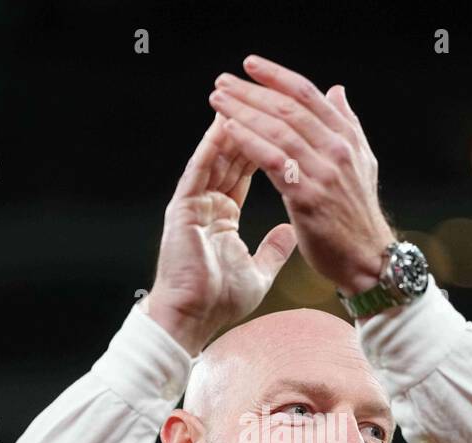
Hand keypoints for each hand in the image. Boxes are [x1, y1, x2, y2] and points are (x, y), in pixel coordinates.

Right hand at [141, 113, 297, 355]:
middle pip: (231, 155)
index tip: (281, 120)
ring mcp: (193, 203)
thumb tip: (289, 231)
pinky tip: (223, 125)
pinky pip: (199, 171)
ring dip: (230, 127)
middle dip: (247, 124)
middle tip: (261, 94)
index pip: (246, 169)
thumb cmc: (219, 301)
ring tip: (244, 96)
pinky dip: (211, 148)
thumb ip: (274, 249)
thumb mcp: (259, 272)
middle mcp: (207, 203)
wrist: (192, 320)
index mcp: (223, 215)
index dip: (263, 142)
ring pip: (215, 156)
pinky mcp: (182, 208)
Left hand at [208, 54, 395, 294]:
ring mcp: (324, 173)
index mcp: (347, 138)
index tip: (250, 65)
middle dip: (253, 91)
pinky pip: (274, 162)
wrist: (368, 259)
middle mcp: (337, 150)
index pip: (308, 96)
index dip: (277, 77)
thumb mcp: (362, 162)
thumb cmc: (358, 214)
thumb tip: (337, 91)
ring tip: (218, 101)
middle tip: (223, 82)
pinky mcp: (308, 197)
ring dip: (245, 112)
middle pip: (289, 109)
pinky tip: (229, 131)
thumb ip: (347, 124)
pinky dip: (250, 142)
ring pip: (279, 131)